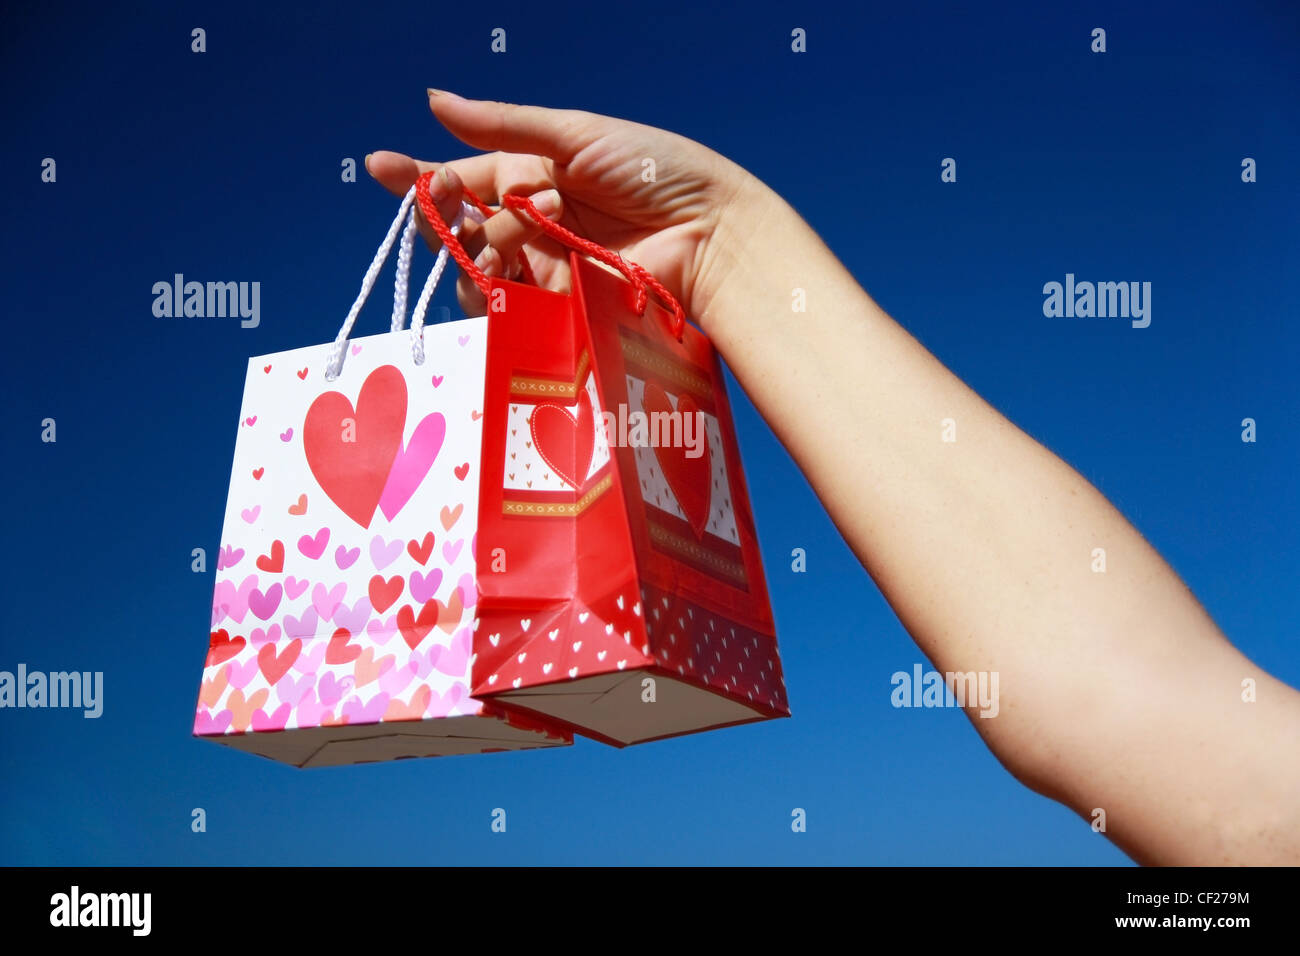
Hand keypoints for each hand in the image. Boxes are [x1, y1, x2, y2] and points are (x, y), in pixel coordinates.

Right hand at [365, 90, 765, 318]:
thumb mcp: (576, 135)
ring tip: (526, 227)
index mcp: (536, 174)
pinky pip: (506, 305)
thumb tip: (433, 100)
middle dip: (443, 209)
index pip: (466, 176)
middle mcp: (534, 222)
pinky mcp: (557, 308)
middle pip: (461, 224)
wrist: (709, 233)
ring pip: (476, 266)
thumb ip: (503, 125)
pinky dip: (494, 288)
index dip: (420, 175)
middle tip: (441, 197)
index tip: (378, 166)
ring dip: (480, 243)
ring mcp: (544, 268)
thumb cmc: (653, 170)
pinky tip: (507, 268)